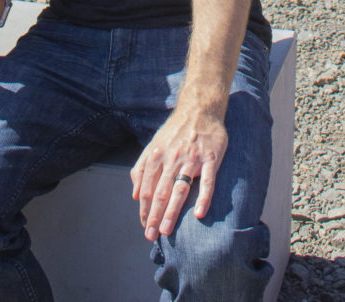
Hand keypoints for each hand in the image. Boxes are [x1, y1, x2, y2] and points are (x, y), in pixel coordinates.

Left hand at [130, 104, 227, 239]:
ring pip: (180, 189)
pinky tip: (199, 214)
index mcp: (156, 155)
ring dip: (171, 211)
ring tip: (166, 230)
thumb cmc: (175, 131)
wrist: (199, 109)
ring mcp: (192, 158)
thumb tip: (134, 194)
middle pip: (160, 192)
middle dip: (153, 216)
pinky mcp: (211, 158)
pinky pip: (208, 181)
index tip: (145, 226)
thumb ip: (141, 168)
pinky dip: (203, 198)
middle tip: (151, 236)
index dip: (144, 209)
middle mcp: (172, 158)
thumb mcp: (153, 145)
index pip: (146, 188)